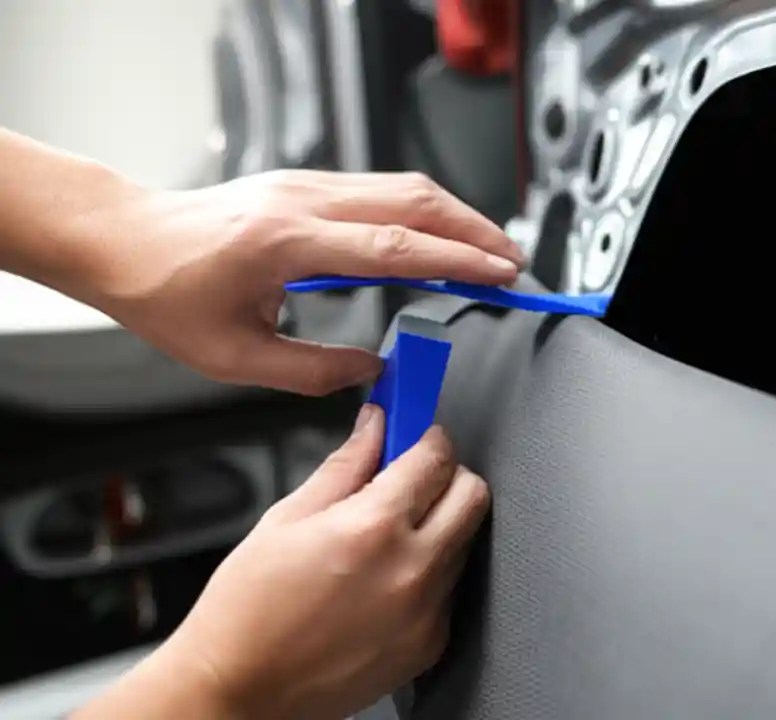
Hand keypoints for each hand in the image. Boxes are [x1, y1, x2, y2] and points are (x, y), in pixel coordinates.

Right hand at [75, 406, 489, 719]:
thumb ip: (345, 465)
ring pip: (465, 541)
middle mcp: (411, 570)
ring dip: (440, 525)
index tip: (418, 435)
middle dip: (447, 476)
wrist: (238, 690)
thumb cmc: (247, 610)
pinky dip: (430, 573)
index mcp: (372, 528)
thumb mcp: (287, 519)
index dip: (427, 437)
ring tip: (386, 537)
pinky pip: (450, 589)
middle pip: (472, 495)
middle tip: (412, 479)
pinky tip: (386, 579)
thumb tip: (375, 426)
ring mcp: (426, 612)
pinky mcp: (430, 644)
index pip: (435, 458)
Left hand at [83, 169, 524, 394]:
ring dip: (455, 216)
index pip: (394, 247)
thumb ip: (311, 371)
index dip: (456, 261)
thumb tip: (371, 373)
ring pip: (402, 187)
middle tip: (514, 264)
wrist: (123, 239)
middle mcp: (302, 201)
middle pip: (414, 202)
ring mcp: (305, 185)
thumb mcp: (233, 357)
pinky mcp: (305, 185)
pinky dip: (424, 211)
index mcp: (286, 242)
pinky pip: (380, 188)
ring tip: (490, 251)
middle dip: (475, 232)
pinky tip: (441, 235)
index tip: (501, 275)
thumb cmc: (165, 293)